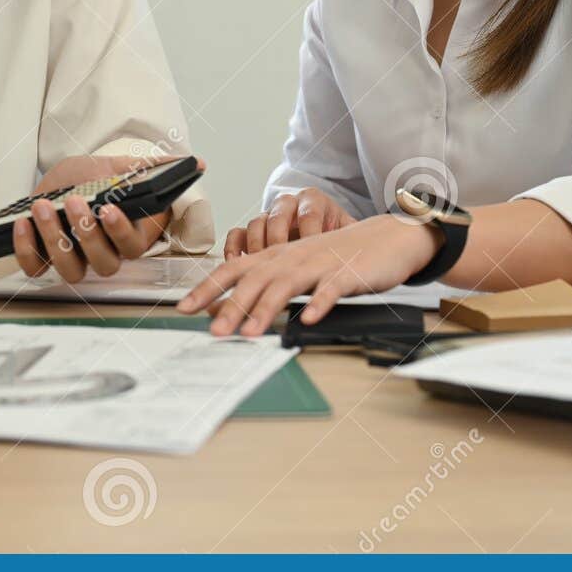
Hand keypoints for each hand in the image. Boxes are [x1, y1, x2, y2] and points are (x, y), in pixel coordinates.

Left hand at [12, 155, 203, 281]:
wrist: (66, 179)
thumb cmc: (98, 176)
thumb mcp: (120, 165)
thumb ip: (153, 166)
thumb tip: (195, 162)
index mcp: (130, 237)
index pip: (131, 246)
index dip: (119, 231)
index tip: (108, 208)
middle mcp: (105, 254)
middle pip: (102, 262)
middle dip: (86, 233)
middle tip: (74, 202)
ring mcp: (75, 260)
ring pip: (70, 269)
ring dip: (55, 238)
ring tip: (43, 207)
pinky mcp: (45, 259)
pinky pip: (36, 267)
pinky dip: (27, 249)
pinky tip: (23, 223)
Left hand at [177, 214, 438, 336]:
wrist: (387, 238)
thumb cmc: (338, 257)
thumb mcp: (297, 267)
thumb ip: (267, 285)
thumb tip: (233, 311)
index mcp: (276, 257)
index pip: (233, 269)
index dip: (208, 287)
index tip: (184, 308)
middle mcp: (292, 257)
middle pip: (254, 280)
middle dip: (231, 305)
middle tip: (213, 331)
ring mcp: (319, 264)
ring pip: (286, 284)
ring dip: (266, 309)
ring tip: (250, 333)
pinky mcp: (347, 273)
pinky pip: (331, 288)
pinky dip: (319, 303)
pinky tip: (308, 319)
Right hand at [224, 186, 357, 255]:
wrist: (333, 239)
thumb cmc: (342, 242)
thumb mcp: (350, 238)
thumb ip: (353, 244)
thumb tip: (368, 254)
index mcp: (315, 200)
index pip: (309, 213)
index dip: (309, 235)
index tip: (312, 255)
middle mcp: (290, 204)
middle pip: (278, 215)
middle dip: (279, 240)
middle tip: (282, 261)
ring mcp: (269, 216)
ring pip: (257, 222)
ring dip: (258, 246)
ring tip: (262, 266)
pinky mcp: (254, 231)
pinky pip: (238, 232)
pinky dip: (236, 247)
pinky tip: (238, 263)